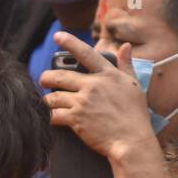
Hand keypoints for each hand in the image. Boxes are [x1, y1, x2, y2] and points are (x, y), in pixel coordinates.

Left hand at [38, 33, 155, 163]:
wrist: (131, 141)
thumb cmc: (135, 115)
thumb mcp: (135, 86)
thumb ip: (127, 65)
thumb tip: (125, 46)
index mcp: (108, 75)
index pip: (86, 53)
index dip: (69, 42)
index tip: (57, 35)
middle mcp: (93, 85)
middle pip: (61, 75)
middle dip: (47, 77)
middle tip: (42, 79)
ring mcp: (83, 102)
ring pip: (54, 96)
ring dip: (47, 99)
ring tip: (46, 103)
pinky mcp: (76, 119)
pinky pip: (54, 114)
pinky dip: (49, 116)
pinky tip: (48, 118)